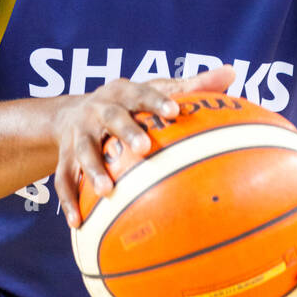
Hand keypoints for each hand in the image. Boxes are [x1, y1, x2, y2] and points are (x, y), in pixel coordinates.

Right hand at [53, 64, 234, 227]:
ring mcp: (78, 134)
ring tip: (107, 191)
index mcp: (122, 92)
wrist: (70, 114)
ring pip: (83, 151)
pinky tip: (78, 223)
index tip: (175, 112)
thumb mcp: (154, 89)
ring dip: (93, 170)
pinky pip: (63, 180)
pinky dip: (69, 201)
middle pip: (111, 117)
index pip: (141, 92)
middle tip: (144, 149)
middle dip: (126, 131)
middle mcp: (97, 110)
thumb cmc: (127, 104)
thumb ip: (191, 85)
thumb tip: (232, 73)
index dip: (156, 101)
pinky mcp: (64, 157)